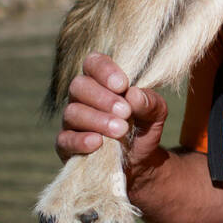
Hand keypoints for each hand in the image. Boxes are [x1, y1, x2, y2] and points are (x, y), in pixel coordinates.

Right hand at [56, 53, 168, 179]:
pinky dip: (80, 140)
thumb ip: (150, 101)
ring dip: (97, 120)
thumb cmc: (144, 126)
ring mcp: (72, 120)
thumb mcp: (156, 112)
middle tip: (125, 112)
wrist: (140, 159)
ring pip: (73, 112)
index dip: (104, 70)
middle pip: (79, 86)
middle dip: (103, 98)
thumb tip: (133, 94)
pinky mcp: (66, 144)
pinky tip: (97, 142)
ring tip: (121, 130)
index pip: (93, 63)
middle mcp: (82, 97)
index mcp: (102, 80)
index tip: (122, 85)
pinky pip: (65, 139)